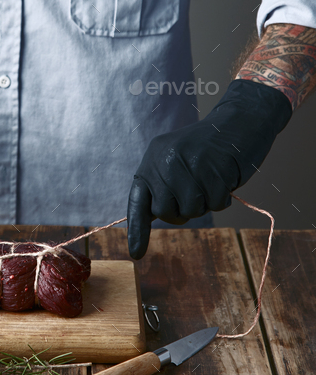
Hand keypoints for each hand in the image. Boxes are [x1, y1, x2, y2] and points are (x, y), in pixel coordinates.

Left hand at [127, 79, 291, 258]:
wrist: (239, 121)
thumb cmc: (207, 149)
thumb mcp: (175, 160)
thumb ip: (162, 185)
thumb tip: (150, 216)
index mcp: (152, 159)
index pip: (139, 200)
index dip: (137, 229)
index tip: (136, 254)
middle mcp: (165, 159)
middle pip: (167, 212)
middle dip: (183, 210)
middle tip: (197, 190)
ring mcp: (188, 163)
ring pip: (192, 210)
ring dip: (205, 202)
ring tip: (211, 179)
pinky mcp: (213, 167)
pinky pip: (216, 203)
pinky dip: (223, 197)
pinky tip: (224, 176)